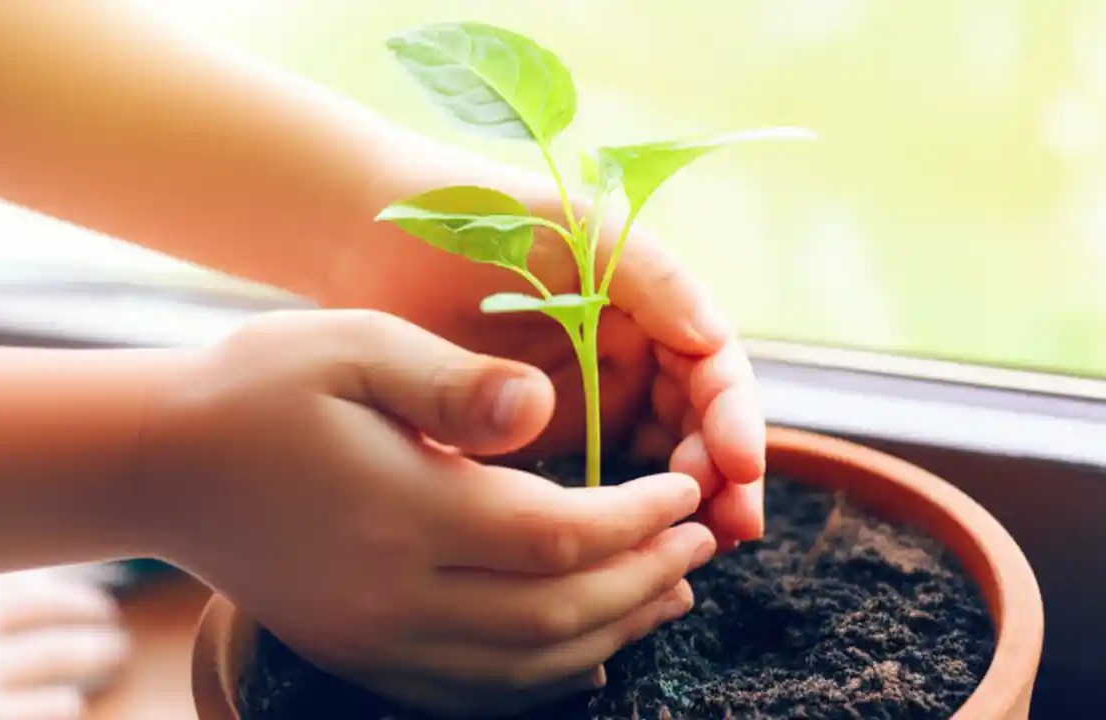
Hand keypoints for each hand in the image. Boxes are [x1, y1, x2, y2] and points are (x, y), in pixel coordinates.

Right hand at [141, 310, 715, 714]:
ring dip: (609, 633)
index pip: (560, 536)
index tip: (682, 493)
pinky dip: (541, 677)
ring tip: (667, 597)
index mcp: (408, 511)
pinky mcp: (357, 653)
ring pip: (523, 665)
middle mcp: (396, 594)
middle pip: (556, 613)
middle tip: (697, 546)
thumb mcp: (357, 348)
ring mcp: (374, 638)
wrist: (166, 463)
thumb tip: (549, 408)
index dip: (637, 521)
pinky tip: (581, 653)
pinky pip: (471, 690)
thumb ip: (458, 385)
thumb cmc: (262, 389)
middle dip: (642, 580)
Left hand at [329, 141, 764, 548]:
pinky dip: (624, 510)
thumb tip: (713, 340)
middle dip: (724, 473)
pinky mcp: (541, 428)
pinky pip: (598, 475)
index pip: (713, 365)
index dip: (735, 416)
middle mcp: (629, 346)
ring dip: (687, 498)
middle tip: (728, 526)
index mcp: (647, 298)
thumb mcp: (572, 230)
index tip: (735, 465)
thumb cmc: (475, 213)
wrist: (369, 236)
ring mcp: (588, 390)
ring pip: (660, 454)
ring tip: (699, 544)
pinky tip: (632, 544)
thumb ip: (647, 277)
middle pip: (700, 420)